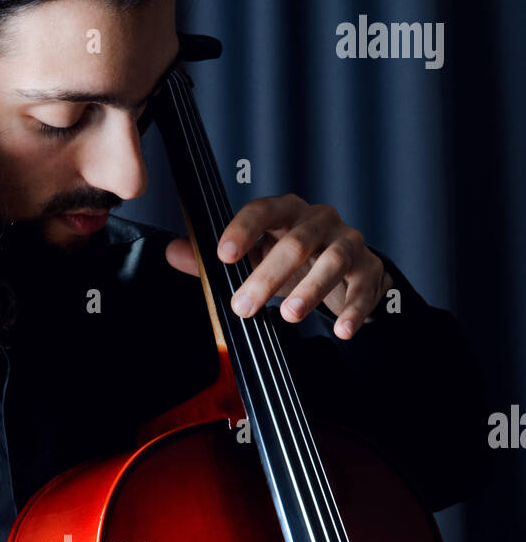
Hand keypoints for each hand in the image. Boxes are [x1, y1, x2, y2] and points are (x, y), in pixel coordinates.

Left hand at [165, 194, 391, 338]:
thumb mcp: (256, 258)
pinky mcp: (370, 268)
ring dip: (311, 291)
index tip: (223, 256)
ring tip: (290, 317)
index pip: (263, 211)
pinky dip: (353, 309)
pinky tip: (341, 331)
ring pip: (333, 262)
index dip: (243, 230)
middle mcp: (320, 220)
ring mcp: (348, 242)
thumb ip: (216, 260)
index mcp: (287, 212)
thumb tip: (172, 252)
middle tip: (243, 306)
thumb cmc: (295, 261)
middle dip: (268, 276)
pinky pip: (364, 287)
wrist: (348, 269)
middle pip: (296, 243)